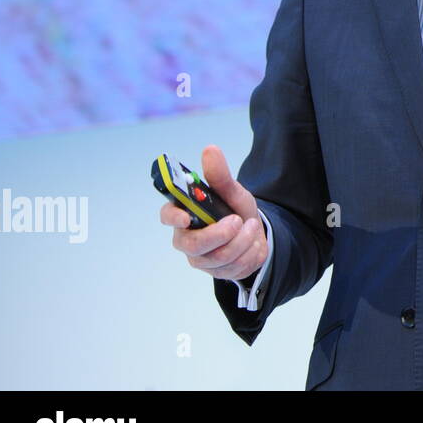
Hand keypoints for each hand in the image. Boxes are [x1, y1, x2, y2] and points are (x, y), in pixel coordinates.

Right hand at [160, 144, 267, 281]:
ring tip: (251, 227)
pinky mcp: (215, 272)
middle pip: (193, 245)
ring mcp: (200, 258)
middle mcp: (187, 238)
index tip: (185, 217)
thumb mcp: (233, 191)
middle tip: (239, 221)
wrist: (255, 232)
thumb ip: (220, 175)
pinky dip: (250, 253)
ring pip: (218, 257)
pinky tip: (253, 244)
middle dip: (220, 234)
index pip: (167, 216)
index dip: (173, 218)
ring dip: (243, 241)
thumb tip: (210, 150)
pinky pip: (233, 268)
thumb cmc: (236, 209)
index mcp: (185, 214)